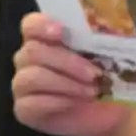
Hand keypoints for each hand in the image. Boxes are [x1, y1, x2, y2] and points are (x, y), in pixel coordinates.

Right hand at [11, 13, 133, 135]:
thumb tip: (110, 26)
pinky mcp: (24, 109)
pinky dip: (58, 102)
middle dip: (67, 62)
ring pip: (31, 77)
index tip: (61, 32)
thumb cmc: (109, 75)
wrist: (110, 110)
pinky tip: (76, 103)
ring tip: (92, 91)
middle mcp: (29, 59)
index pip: (31, 25)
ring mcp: (23, 85)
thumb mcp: (112, 53)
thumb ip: (105, 37)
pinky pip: (31, 104)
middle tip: (95, 74)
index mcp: (47, 38)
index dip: (42, 25)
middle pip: (33, 52)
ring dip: (66, 84)